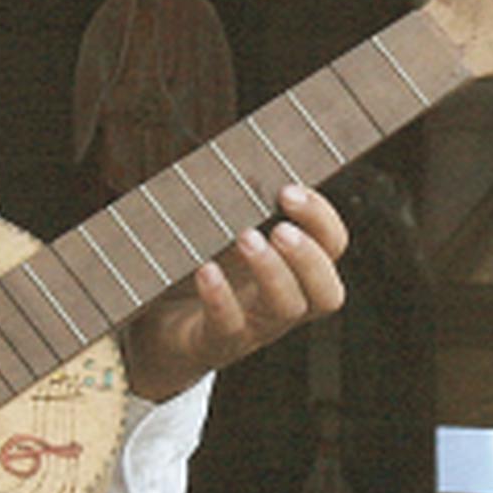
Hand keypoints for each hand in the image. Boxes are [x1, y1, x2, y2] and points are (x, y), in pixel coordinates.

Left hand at [120, 184, 348, 401]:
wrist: (159, 331)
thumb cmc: (202, 268)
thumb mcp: (224, 232)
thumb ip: (239, 201)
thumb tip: (236, 148)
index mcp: (294, 270)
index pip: (332, 246)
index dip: (321, 218)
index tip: (289, 189)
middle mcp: (284, 303)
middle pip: (326, 292)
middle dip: (308, 255)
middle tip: (281, 226)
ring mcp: (254, 328)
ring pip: (285, 309)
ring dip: (271, 271)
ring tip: (245, 238)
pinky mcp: (217, 343)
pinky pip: (228, 327)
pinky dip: (220, 296)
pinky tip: (205, 269)